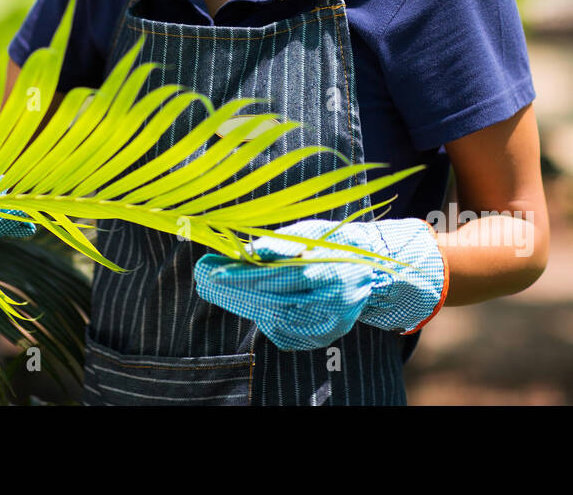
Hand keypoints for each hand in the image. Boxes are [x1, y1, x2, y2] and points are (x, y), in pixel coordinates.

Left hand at [192, 217, 447, 350]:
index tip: (211, 267)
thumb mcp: (309, 232)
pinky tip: (245, 298)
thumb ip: (278, 243)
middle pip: (271, 302)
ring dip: (239, 302)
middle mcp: (332, 306)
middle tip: (203, 277)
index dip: (241, 274)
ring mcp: (326, 327)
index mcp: (332, 274)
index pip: (278, 278)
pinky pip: (280, 330)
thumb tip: (244, 251)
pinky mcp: (318, 339)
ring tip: (214, 285)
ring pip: (272, 319)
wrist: (370, 270)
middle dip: (232, 289)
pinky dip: (259, 313)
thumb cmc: (334, 243)